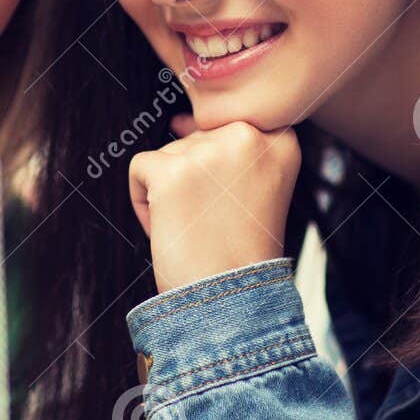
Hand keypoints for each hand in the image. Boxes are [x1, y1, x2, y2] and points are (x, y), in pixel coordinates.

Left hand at [128, 116, 300, 294]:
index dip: (222, 170)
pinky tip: (170, 227)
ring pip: (168, 154)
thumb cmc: (242, 248)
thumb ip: (227, 146)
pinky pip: (139, 169)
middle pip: (197, 140)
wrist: (233, 298)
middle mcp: (247, 135)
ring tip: (198, 227)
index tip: (231, 202)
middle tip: (215, 220)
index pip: (230, 129)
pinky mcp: (170, 170)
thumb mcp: (257, 185)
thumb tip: (180, 120)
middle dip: (195, 181)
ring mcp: (207, 151)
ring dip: (171, 192)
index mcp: (280, 139)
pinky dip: (143, 201)